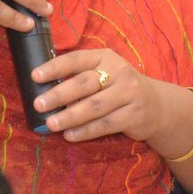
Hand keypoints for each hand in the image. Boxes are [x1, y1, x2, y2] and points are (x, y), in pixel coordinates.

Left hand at [29, 49, 176, 144]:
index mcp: (106, 57)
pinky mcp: (134, 115)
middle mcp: (119, 72)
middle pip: (85, 83)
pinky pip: (105, 124)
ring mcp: (129, 94)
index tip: (35, 76)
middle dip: (59, 94)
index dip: (55, 67)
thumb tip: (45, 91)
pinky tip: (69, 136)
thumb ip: (80, 76)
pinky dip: (85, 131)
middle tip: (38, 104)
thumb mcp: (104, 73)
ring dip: (70, 116)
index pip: (77, 59)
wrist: (157, 105)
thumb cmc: (119, 87)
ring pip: (94, 106)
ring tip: (51, 124)